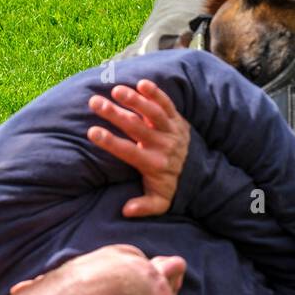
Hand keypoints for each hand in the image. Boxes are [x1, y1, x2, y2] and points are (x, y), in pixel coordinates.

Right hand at [87, 79, 189, 217]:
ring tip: (116, 89)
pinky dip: (157, 94)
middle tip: (94, 102)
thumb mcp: (161, 202)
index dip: (110, 141)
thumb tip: (126, 210)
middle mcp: (161, 145)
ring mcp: (171, 130)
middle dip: (115, 114)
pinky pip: (168, 105)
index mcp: (152, 163)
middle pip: (136, 127)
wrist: (203, 174)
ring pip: (153, 113)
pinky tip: (142, 83)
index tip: (92, 132)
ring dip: (135, 100)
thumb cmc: (172, 186)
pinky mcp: (178, 120)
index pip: (128, 151)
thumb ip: (144, 206)